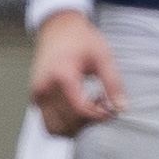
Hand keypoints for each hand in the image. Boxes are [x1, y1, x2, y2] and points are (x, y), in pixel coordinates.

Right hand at [29, 11, 127, 136]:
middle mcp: (44, 89)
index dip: (99, 115)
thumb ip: (113, 82)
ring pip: (55, 129)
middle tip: (103, 105)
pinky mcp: (36, 99)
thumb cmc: (81, 40)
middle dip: (89, 121)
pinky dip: (65, 124)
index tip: (112, 109)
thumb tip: (122, 107)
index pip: (79, 109)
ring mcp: (37, 96)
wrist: (57, 29)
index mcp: (62, 76)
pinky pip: (49, 123)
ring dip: (76, 127)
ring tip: (90, 108)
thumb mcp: (103, 56)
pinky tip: (79, 108)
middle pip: (67, 123)